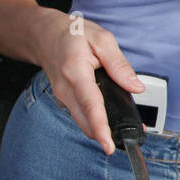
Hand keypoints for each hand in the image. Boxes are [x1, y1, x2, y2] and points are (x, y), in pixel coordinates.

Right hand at [34, 10, 143, 153]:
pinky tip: (107, 118)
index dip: (100, 128)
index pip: (90, 105)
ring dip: (100, 129)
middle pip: (85, 121)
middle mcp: (65, 89)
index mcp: (76, 72)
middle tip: (130, 139)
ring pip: (82, 122)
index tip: (108, 145)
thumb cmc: (72, 34)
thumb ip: (119, 64)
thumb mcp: (102, 39)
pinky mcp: (64, 100)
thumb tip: (135, 86)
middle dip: (105, 135)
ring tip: (123, 130)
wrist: (44, 34)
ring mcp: (62, 96)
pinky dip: (93, 120)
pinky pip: (80, 115)